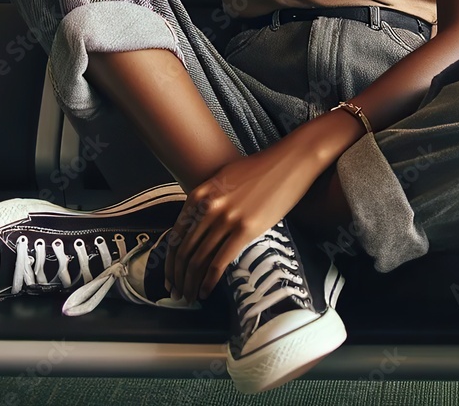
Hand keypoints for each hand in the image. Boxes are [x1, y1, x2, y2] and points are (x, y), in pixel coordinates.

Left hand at [164, 135, 322, 303]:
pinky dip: (209, 282)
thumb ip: (208, 201)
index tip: (169, 277)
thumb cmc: (261, 170)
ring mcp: (226, 218)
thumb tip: (199, 227)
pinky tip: (206, 291)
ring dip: (191, 284)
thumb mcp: (225, 180)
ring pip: (198, 260)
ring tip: (191, 296)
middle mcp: (208, 207)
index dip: (169, 262)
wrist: (289, 162)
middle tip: (178, 293)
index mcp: (200, 194)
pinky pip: (219, 262)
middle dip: (178, 278)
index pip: (175, 236)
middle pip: (184, 252)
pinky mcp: (245, 229)